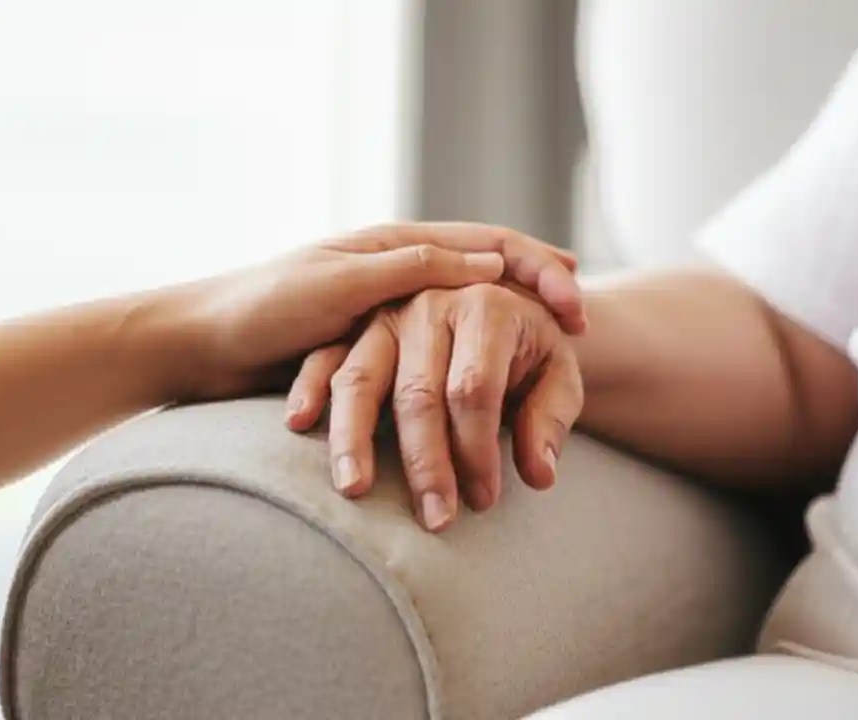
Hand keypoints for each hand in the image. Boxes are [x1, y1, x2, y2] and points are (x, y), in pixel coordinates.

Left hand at [153, 222, 582, 398]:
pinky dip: (473, 388)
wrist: (202, 345)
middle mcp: (403, 280)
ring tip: (555, 374)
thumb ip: (410, 270)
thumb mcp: (342, 282)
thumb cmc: (263, 306)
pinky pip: (439, 373)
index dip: (538, 267)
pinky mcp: (377, 361)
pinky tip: (501, 408)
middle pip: (490, 284)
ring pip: (469, 333)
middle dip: (534, 306)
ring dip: (509, 355)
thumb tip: (489, 263)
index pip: (489, 244)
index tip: (576, 305)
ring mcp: (392, 321)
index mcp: (398, 249)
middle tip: (582, 335)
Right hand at [286, 283, 583, 531]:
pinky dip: (308, 389)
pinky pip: (324, 358)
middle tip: (436, 520)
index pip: (474, 389)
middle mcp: (428, 303)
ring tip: (355, 489)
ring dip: (355, 438)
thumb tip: (538, 475)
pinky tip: (298, 425)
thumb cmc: (532, 348)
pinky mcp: (353, 328)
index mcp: (485, 305)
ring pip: (362, 378)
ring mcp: (383, 315)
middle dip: (426, 462)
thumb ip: (551, 421)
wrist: (505, 304)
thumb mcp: (559, 375)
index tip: (485, 500)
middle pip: (418, 392)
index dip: (477, 450)